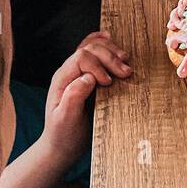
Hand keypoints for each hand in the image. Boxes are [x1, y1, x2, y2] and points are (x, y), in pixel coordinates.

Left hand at [37, 31, 131, 170]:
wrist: (60, 147)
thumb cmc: (63, 136)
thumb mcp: (66, 120)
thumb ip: (74, 97)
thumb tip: (88, 77)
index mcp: (62, 80)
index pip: (81, 58)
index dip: (98, 66)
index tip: (109, 83)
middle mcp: (68, 72)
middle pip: (89, 50)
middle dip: (109, 57)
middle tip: (126, 72)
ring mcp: (77, 73)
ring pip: (93, 48)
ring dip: (111, 51)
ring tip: (125, 60)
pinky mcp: (86, 78)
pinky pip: (93, 54)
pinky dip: (103, 45)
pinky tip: (110, 40)